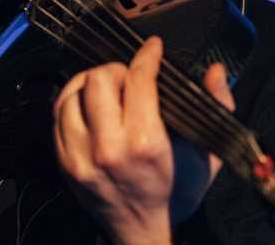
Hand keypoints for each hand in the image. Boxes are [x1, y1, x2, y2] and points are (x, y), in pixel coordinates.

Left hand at [53, 37, 235, 244]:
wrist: (143, 231)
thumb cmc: (178, 192)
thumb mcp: (207, 154)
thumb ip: (217, 108)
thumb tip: (216, 71)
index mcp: (146, 144)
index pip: (138, 80)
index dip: (147, 56)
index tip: (153, 49)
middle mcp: (109, 148)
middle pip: (99, 80)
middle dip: (116, 70)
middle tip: (128, 77)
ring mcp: (80, 156)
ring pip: (72, 93)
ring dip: (89, 84)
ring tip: (105, 89)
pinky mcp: (64, 162)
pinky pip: (57, 115)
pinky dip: (71, 102)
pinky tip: (87, 104)